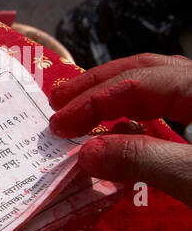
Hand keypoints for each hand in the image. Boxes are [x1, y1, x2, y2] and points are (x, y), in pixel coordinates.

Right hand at [48, 53, 191, 206]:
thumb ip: (141, 160)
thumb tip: (85, 154)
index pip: (135, 83)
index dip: (91, 102)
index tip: (57, 125)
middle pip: (145, 70)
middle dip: (97, 85)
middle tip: (57, 102)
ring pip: (159, 85)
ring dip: (116, 96)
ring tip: (82, 110)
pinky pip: (173, 106)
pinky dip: (141, 114)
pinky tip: (123, 130)